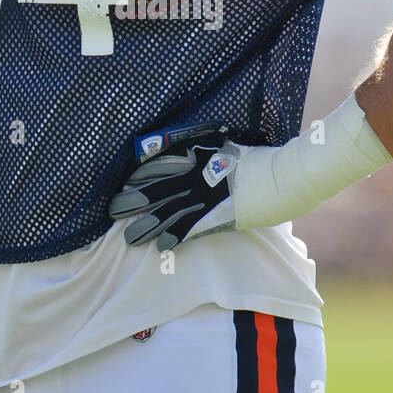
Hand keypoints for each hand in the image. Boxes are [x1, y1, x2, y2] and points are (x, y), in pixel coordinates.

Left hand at [108, 122, 245, 249]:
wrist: (278, 178)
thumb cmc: (254, 160)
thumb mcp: (225, 146)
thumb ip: (204, 148)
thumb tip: (185, 148)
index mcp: (195, 158)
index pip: (158, 165)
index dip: (140, 175)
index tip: (126, 181)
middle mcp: (194, 178)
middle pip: (155, 190)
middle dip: (132, 201)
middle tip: (113, 209)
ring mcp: (202, 200)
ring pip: (165, 214)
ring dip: (146, 227)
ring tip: (129, 238)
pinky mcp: (214, 218)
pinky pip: (187, 230)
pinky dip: (173, 238)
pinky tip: (160, 246)